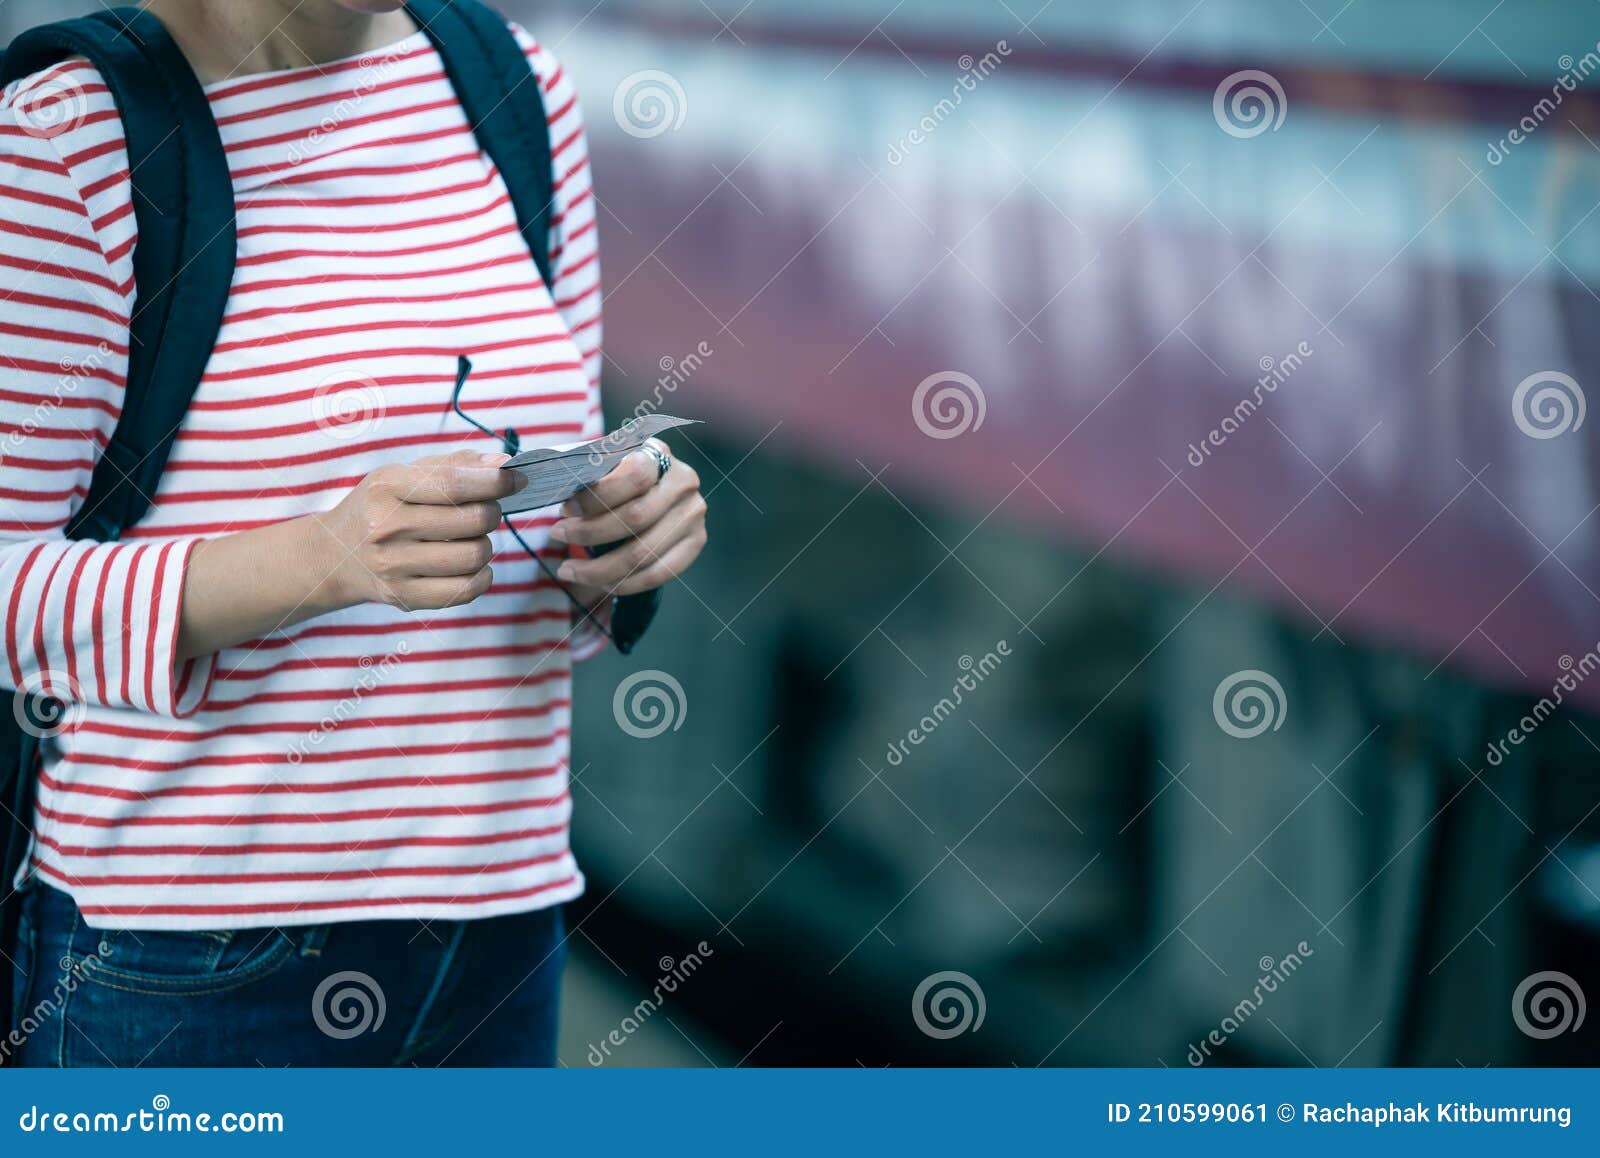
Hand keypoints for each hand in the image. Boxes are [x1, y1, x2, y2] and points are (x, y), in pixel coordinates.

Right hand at [313, 449, 523, 611]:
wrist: (335, 555)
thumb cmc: (381, 507)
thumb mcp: (404, 474)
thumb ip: (455, 465)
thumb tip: (503, 463)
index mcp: (387, 487)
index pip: (453, 483)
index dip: (495, 481)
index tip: (517, 478)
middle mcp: (387, 527)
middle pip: (472, 520)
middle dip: (491, 512)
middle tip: (484, 510)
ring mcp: (394, 566)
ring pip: (474, 556)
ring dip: (486, 544)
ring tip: (471, 538)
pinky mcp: (404, 597)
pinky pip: (466, 590)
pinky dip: (482, 576)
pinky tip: (473, 565)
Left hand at [549, 440, 706, 597]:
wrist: (651, 493)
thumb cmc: (613, 479)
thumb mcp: (600, 466)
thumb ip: (580, 473)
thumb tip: (535, 481)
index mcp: (658, 453)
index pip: (634, 476)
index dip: (596, 497)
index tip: (564, 509)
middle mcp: (684, 481)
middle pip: (635, 517)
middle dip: (590, 533)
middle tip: (557, 537)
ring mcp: (694, 514)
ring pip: (643, 552)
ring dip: (599, 568)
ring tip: (569, 571)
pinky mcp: (696, 542)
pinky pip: (658, 574)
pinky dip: (623, 584)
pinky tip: (598, 583)